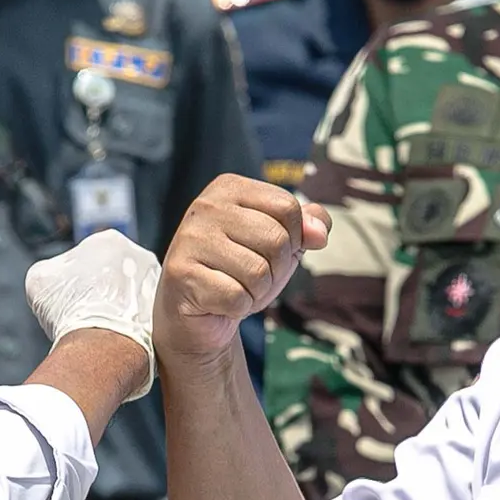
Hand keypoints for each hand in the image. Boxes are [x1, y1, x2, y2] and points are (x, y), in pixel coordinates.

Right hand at [25, 230, 160, 396]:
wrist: (101, 347)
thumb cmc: (72, 310)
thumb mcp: (39, 278)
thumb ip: (51, 268)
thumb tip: (55, 275)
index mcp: (109, 241)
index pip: (89, 254)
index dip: (75, 277)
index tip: (71, 294)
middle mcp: (140, 257)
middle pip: (115, 273)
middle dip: (102, 291)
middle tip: (86, 311)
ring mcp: (156, 284)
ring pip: (132, 294)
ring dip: (120, 307)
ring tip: (102, 327)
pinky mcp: (167, 312)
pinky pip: (145, 316)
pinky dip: (133, 325)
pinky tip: (118, 337)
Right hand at [155, 175, 326, 372]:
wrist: (197, 311)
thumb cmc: (240, 270)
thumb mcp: (282, 243)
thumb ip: (307, 227)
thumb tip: (319, 232)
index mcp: (230, 188)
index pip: (288, 207)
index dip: (294, 239)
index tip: (271, 252)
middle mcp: (206, 206)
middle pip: (276, 240)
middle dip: (277, 270)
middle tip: (255, 278)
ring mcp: (190, 238)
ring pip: (258, 272)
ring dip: (257, 292)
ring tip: (238, 288)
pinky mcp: (180, 273)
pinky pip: (235, 297)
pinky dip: (238, 307)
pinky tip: (221, 302)